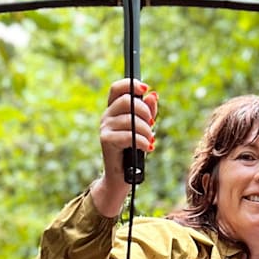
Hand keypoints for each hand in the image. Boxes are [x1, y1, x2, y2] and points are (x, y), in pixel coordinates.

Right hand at [91, 78, 158, 216]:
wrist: (123, 175)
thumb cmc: (133, 148)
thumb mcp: (144, 127)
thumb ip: (148, 110)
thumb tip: (153, 95)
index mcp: (114, 109)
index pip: (117, 88)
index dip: (130, 84)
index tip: (145, 88)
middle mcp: (107, 116)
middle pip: (127, 100)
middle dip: (145, 111)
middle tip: (152, 123)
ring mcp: (105, 128)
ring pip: (131, 120)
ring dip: (146, 131)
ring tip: (150, 140)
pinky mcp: (106, 140)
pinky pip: (129, 136)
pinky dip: (143, 141)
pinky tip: (148, 147)